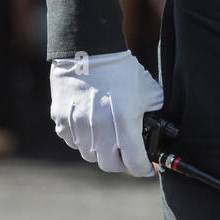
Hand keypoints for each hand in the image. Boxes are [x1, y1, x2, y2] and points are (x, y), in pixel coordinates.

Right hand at [50, 49, 164, 176]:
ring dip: (100, 152)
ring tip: (108, 140)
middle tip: (127, 156)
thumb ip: (154, 112)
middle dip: (122, 163)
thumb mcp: (149, 90)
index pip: (135, 162)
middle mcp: (100, 128)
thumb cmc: (122, 69)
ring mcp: (78, 125)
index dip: (144, 169)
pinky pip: (71, 141)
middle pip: (109, 165)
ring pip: (89, 155)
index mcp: (124, 122)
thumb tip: (158, 127)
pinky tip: (90, 129)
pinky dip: (81, 140)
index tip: (147, 169)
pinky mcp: (61, 119)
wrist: (90, 49)